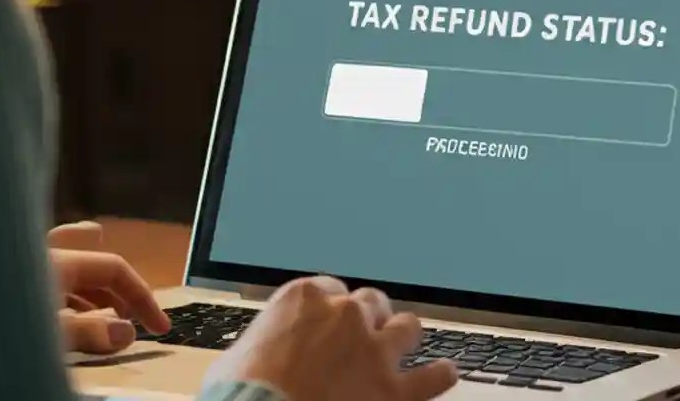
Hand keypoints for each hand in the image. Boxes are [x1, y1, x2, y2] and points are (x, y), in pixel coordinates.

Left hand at [48, 221, 171, 353]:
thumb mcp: (48, 335)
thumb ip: (88, 332)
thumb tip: (128, 333)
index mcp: (58, 259)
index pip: (115, 268)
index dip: (142, 295)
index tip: (160, 328)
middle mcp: (40, 254)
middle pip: (88, 253)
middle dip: (114, 282)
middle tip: (128, 314)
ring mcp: (19, 267)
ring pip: (63, 269)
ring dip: (87, 293)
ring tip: (98, 321)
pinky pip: (39, 282)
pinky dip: (60, 296)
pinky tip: (56, 321)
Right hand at [202, 276, 457, 400]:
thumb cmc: (239, 397)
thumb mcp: (237, 358)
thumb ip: (266, 343)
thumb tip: (263, 355)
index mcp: (304, 298)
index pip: (329, 289)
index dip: (330, 309)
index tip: (328, 323)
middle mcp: (345, 315)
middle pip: (370, 303)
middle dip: (367, 320)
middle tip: (360, 338)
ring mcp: (374, 351)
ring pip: (407, 327)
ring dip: (402, 338)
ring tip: (401, 348)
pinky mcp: (394, 390)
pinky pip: (434, 376)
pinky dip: (439, 375)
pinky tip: (442, 375)